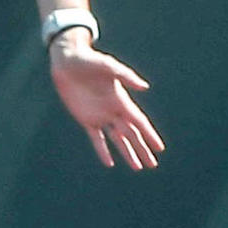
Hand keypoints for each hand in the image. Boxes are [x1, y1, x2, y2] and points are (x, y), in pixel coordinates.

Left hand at [49, 36, 163, 169]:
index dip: (150, 135)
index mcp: (121, 100)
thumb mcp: (109, 66)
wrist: (68, 60)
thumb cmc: (90, 60)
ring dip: (128, 153)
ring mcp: (100, 116)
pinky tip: (109, 163)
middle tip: (153, 164)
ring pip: (117, 139)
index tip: (160, 148)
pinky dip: (103, 150)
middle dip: (143, 149)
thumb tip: (145, 87)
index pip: (139, 122)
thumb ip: (127, 76)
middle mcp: (113, 110)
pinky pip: (96, 139)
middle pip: (131, 134)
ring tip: (138, 167)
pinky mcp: (85, 118)